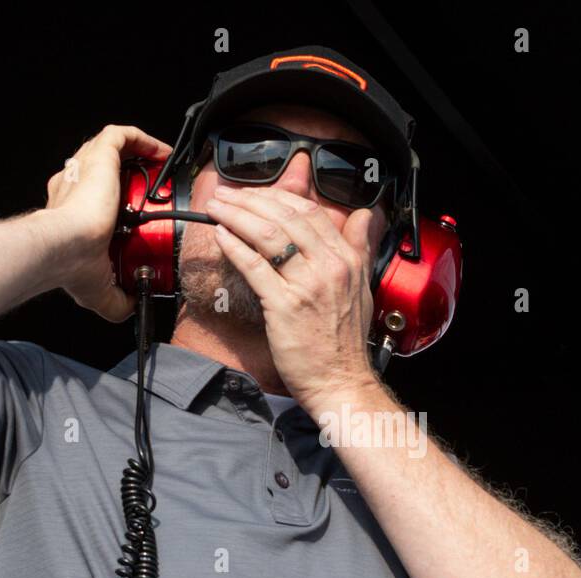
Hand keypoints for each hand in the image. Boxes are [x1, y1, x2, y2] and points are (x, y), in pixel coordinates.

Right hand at [42, 125, 170, 321]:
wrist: (65, 246)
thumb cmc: (71, 264)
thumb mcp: (98, 292)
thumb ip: (117, 300)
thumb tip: (133, 302)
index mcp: (68, 212)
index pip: (93, 199)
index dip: (119, 203)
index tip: (142, 216)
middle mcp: (73, 185)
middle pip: (104, 172)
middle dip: (131, 177)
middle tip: (157, 192)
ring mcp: (83, 168)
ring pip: (111, 149)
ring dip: (138, 154)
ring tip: (161, 167)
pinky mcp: (98, 156)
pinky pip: (121, 135)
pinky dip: (142, 140)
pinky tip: (161, 153)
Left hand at [206, 185, 383, 408]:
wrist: (341, 381)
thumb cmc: (345, 341)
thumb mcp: (362, 286)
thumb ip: (359, 247)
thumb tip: (364, 215)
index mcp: (347, 259)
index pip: (310, 213)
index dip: (279, 197)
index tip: (256, 193)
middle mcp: (329, 267)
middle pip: (285, 217)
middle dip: (251, 199)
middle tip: (227, 193)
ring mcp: (307, 285)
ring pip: (267, 234)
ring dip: (236, 215)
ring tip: (216, 208)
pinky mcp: (284, 305)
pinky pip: (255, 266)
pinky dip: (235, 246)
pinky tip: (220, 235)